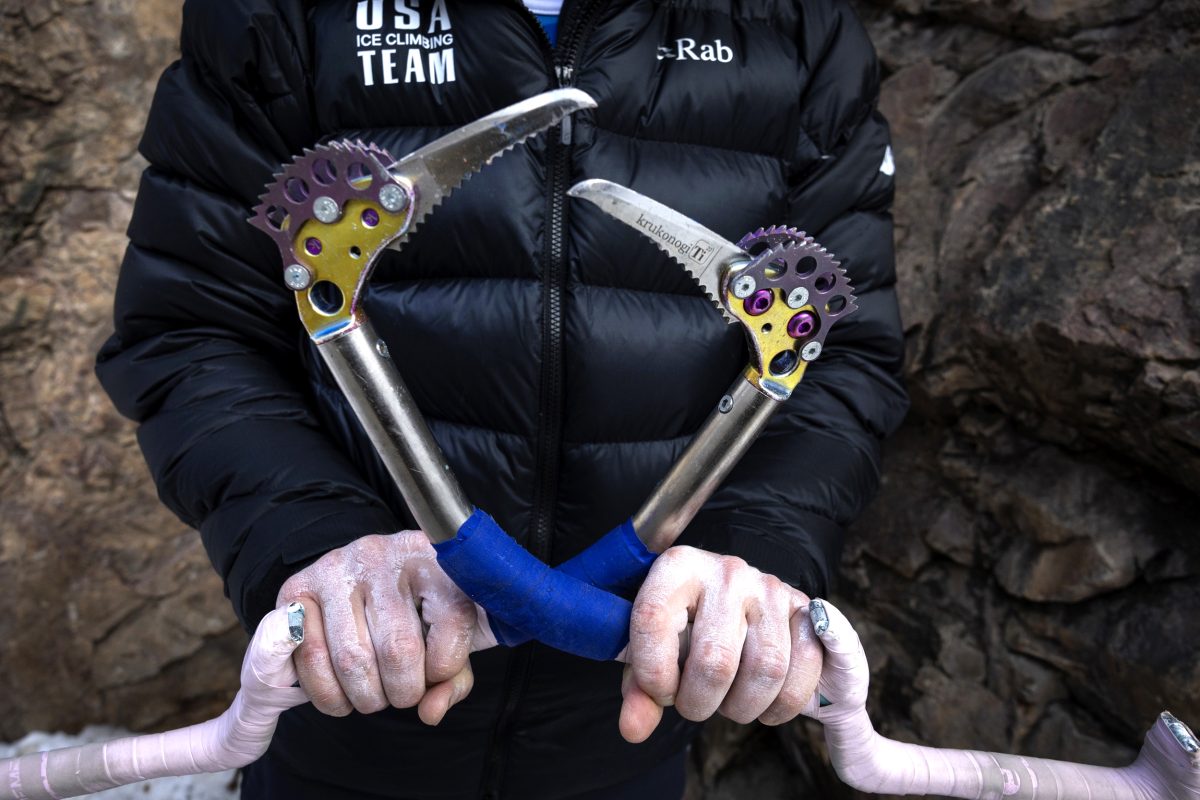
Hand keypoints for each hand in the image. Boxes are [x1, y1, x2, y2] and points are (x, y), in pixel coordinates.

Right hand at [277, 531, 479, 724]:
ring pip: (351, 658)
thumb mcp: (452, 636)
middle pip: (398, 649)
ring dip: (365, 696)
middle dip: (402, 691)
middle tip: (401, 692)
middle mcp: (382, 554)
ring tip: (373, 693)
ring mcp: (336, 567)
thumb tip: (430, 712)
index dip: (447, 666)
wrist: (372, 579)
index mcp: (433, 557)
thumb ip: (454, 678)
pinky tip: (341, 692)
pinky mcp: (298, 587)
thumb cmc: (420, 612)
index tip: (437, 673)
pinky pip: (309, 656)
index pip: (453, 618)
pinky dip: (327, 692)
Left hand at [619, 546, 822, 741]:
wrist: (739, 603)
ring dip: (743, 706)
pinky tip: (764, 705)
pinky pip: (804, 668)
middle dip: (700, 701)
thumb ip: (640, 688)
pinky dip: (782, 704)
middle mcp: (726, 571)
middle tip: (695, 704)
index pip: (653, 619)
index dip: (653, 672)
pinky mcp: (804, 607)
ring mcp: (769, 587)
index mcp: (677, 567)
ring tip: (728, 702)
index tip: (661, 692)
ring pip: (766, 670)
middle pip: (715, 660)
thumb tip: (634, 729)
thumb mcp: (653, 650)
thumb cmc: (686, 629)